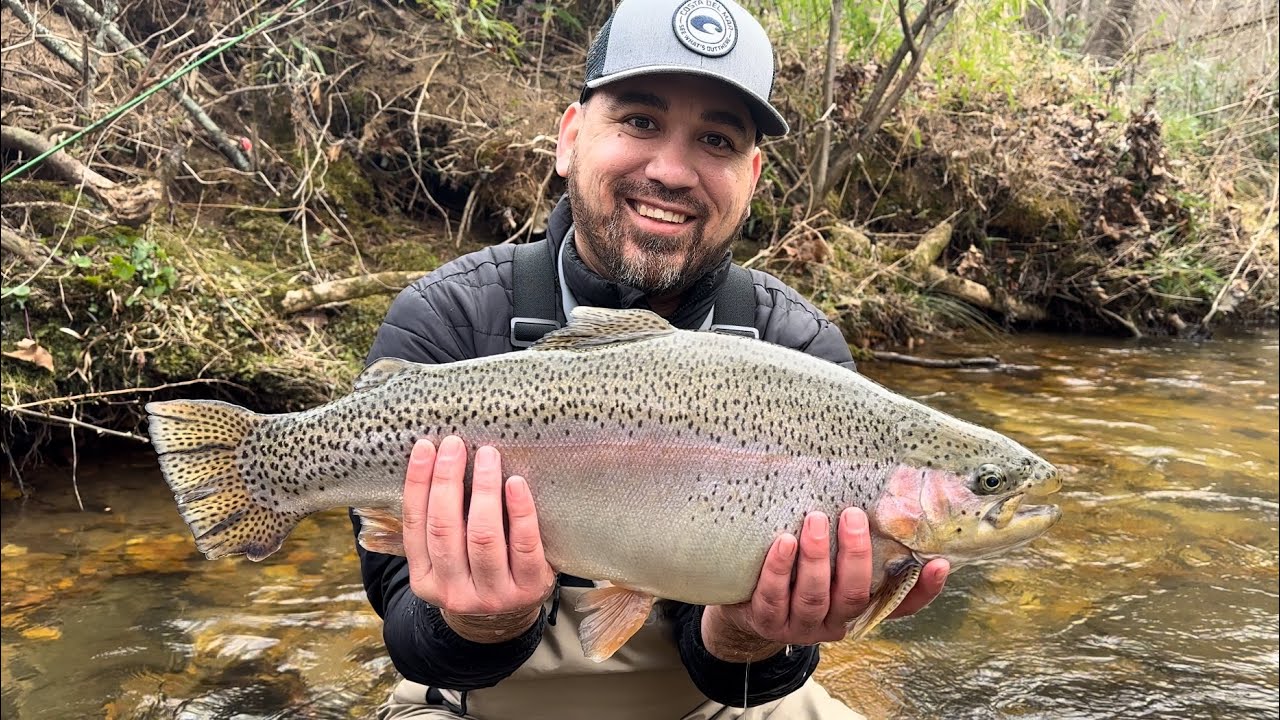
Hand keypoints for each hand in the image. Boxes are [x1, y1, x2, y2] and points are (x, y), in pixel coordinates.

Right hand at [402, 436, 555, 642]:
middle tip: (455, 444)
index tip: (424, 447)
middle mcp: (454, 591)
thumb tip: (433, 459)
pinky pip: (523, 545)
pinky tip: (516, 484)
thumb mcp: (445, 560)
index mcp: (425, 579)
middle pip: (445, 529)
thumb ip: (437, 524)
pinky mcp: (527, 588)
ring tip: (487, 455)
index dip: (418, 484)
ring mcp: (492, 594)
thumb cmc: (474, 572)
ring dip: (483, 490)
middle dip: (447, 480)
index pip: (415, 525)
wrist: (506, 620)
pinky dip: (519, 512)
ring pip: (482, 537)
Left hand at [701, 508, 948, 661]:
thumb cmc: (796, 574)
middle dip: (855, 555)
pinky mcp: (766, 621)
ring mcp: (800, 625)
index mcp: (858, 609)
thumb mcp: (829, 563)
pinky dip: (778, 570)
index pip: (899, 605)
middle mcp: (834, 623)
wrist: (746, 606)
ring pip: (814, 597)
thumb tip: (888, 498)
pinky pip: (773, 597)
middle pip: (854, 596)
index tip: (939, 562)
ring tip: (815, 520)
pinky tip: (783, 543)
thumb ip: (854, 543)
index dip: (922, 590)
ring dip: (816, 558)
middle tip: (852, 515)